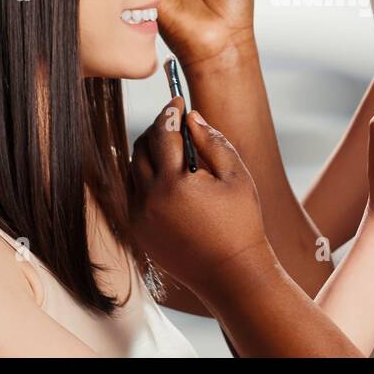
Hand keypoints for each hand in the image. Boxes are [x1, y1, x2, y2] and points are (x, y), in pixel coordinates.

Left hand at [127, 96, 269, 298]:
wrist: (230, 274)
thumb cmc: (241, 223)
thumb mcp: (236, 177)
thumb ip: (214, 141)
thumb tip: (191, 116)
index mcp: (175, 183)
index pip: (163, 132)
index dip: (169, 111)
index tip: (176, 99)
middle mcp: (149, 199)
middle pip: (141, 147)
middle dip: (156, 129)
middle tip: (173, 121)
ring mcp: (139, 216)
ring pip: (132, 169)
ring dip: (148, 152)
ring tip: (170, 146)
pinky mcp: (137, 231)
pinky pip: (132, 193)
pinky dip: (144, 177)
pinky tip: (164, 174)